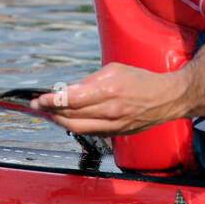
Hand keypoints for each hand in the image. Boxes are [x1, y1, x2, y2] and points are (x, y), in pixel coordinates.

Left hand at [30, 63, 188, 135]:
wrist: (168, 99)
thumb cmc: (142, 80)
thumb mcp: (115, 69)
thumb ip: (90, 81)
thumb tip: (70, 89)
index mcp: (110, 90)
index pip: (73, 99)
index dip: (53, 101)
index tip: (40, 99)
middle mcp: (111, 111)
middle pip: (72, 117)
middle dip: (51, 112)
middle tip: (37, 106)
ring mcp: (114, 126)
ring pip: (78, 128)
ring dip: (59, 121)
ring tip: (47, 113)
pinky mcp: (117, 134)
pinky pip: (90, 132)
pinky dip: (75, 127)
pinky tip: (66, 120)